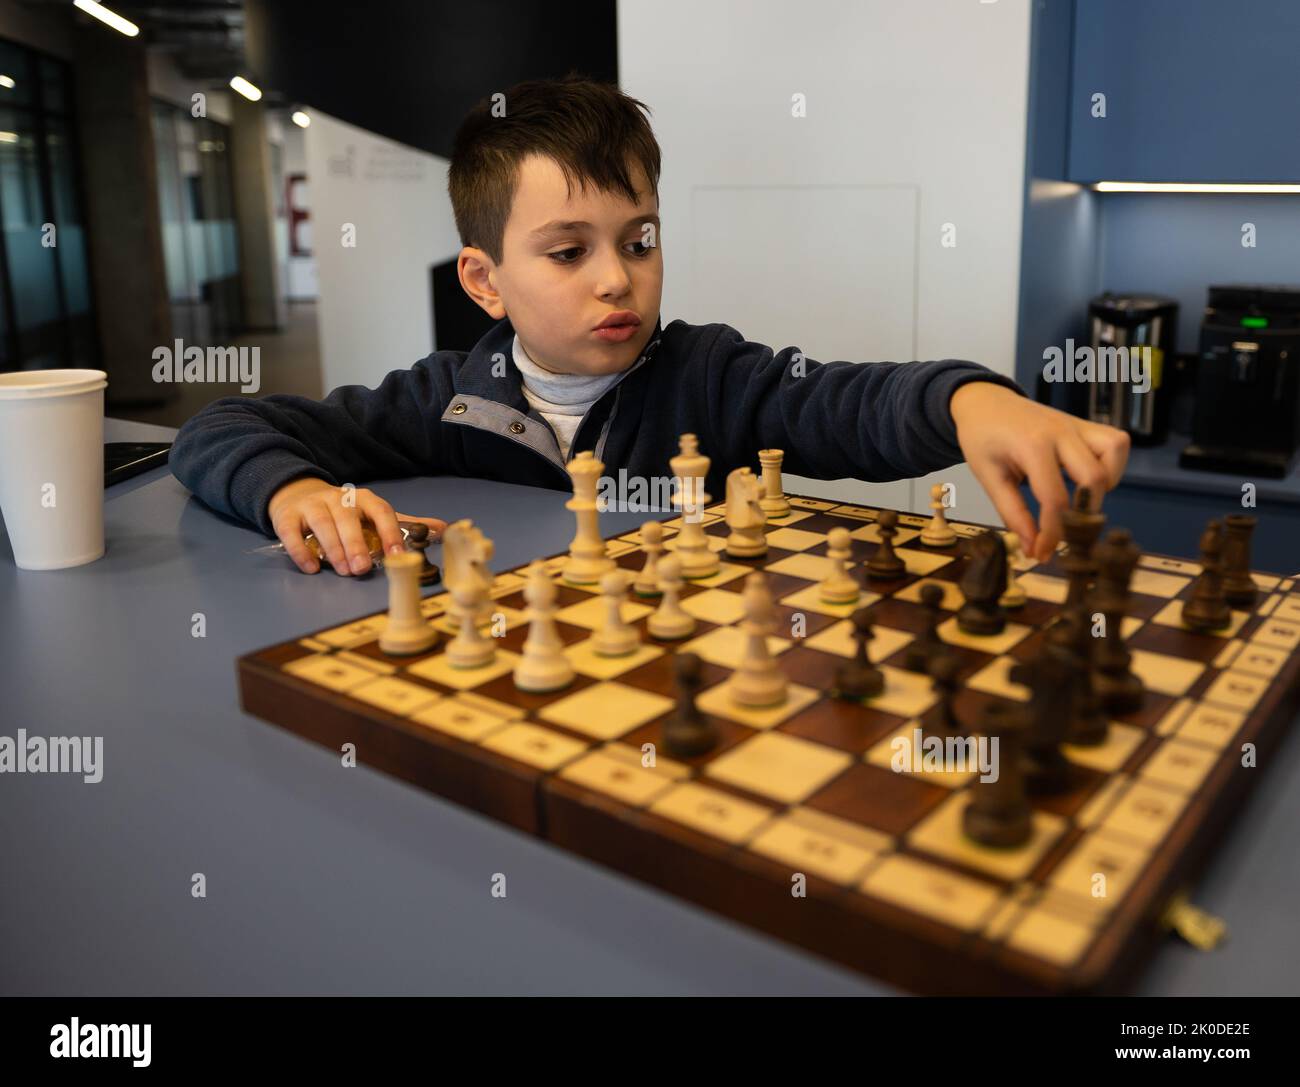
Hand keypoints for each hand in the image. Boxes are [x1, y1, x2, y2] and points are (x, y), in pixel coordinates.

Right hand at [267, 478, 446, 574]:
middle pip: (348, 517)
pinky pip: (292, 532)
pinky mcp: (287, 516)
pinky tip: (311, 568)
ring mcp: (311, 505)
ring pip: (322, 523)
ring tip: (343, 570)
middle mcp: (338, 498)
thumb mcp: (373, 515)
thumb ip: (405, 524)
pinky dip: (300, 550)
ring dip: (333, 548)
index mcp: (363, 498)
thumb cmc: (343, 511)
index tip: (397, 552)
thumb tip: (443, 529)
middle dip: (357, 543)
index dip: (389, 530)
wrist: (297, 494)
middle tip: (362, 568)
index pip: (380, 510)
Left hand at [949, 382, 1129, 561]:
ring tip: (1078, 499)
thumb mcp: (988, 477)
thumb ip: (1012, 513)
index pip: (1054, 498)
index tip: (1043, 553)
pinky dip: (1111, 465)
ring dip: (1103, 485)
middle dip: (1083, 512)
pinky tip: (1087, 479)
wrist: (984, 402)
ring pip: (1113, 454)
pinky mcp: (1085, 424)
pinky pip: (1115, 442)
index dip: (1053, 533)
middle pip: (1094, 478)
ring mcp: (1076, 425)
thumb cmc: (983, 439)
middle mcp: (1061, 431)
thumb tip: (1034, 548)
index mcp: (1031, 445)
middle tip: (1062, 528)